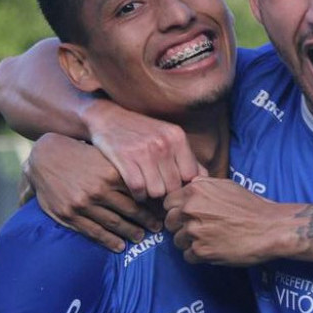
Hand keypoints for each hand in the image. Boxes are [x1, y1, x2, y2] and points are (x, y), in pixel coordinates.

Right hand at [26, 133, 162, 251]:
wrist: (44, 157)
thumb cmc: (80, 154)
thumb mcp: (105, 156)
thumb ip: (125, 168)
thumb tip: (152, 181)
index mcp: (111, 173)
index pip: (140, 192)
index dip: (154, 204)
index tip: (163, 210)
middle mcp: (99, 189)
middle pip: (131, 210)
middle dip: (147, 220)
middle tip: (158, 227)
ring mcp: (84, 204)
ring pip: (114, 223)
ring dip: (130, 232)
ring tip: (141, 237)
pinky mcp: (70, 215)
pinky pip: (94, 232)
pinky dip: (109, 241)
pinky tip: (120, 246)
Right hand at [82, 100, 198, 201]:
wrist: (108, 117)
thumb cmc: (142, 131)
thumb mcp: (168, 137)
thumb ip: (187, 158)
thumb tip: (204, 178)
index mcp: (178, 138)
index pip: (191, 176)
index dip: (184, 185)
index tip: (174, 187)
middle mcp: (163, 143)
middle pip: (174, 186)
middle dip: (167, 192)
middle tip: (159, 189)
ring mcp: (144, 151)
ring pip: (157, 191)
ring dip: (151, 194)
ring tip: (147, 188)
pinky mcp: (125, 158)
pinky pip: (138, 189)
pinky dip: (138, 194)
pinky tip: (136, 190)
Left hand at [164, 177, 281, 264]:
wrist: (271, 228)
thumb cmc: (252, 207)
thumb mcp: (226, 185)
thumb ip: (202, 187)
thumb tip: (188, 189)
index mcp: (195, 190)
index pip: (168, 203)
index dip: (177, 210)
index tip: (187, 216)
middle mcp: (190, 209)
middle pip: (169, 222)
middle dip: (180, 227)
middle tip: (198, 230)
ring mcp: (194, 231)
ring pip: (177, 241)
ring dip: (190, 243)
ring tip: (209, 240)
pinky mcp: (201, 251)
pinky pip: (188, 256)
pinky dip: (199, 256)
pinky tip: (213, 249)